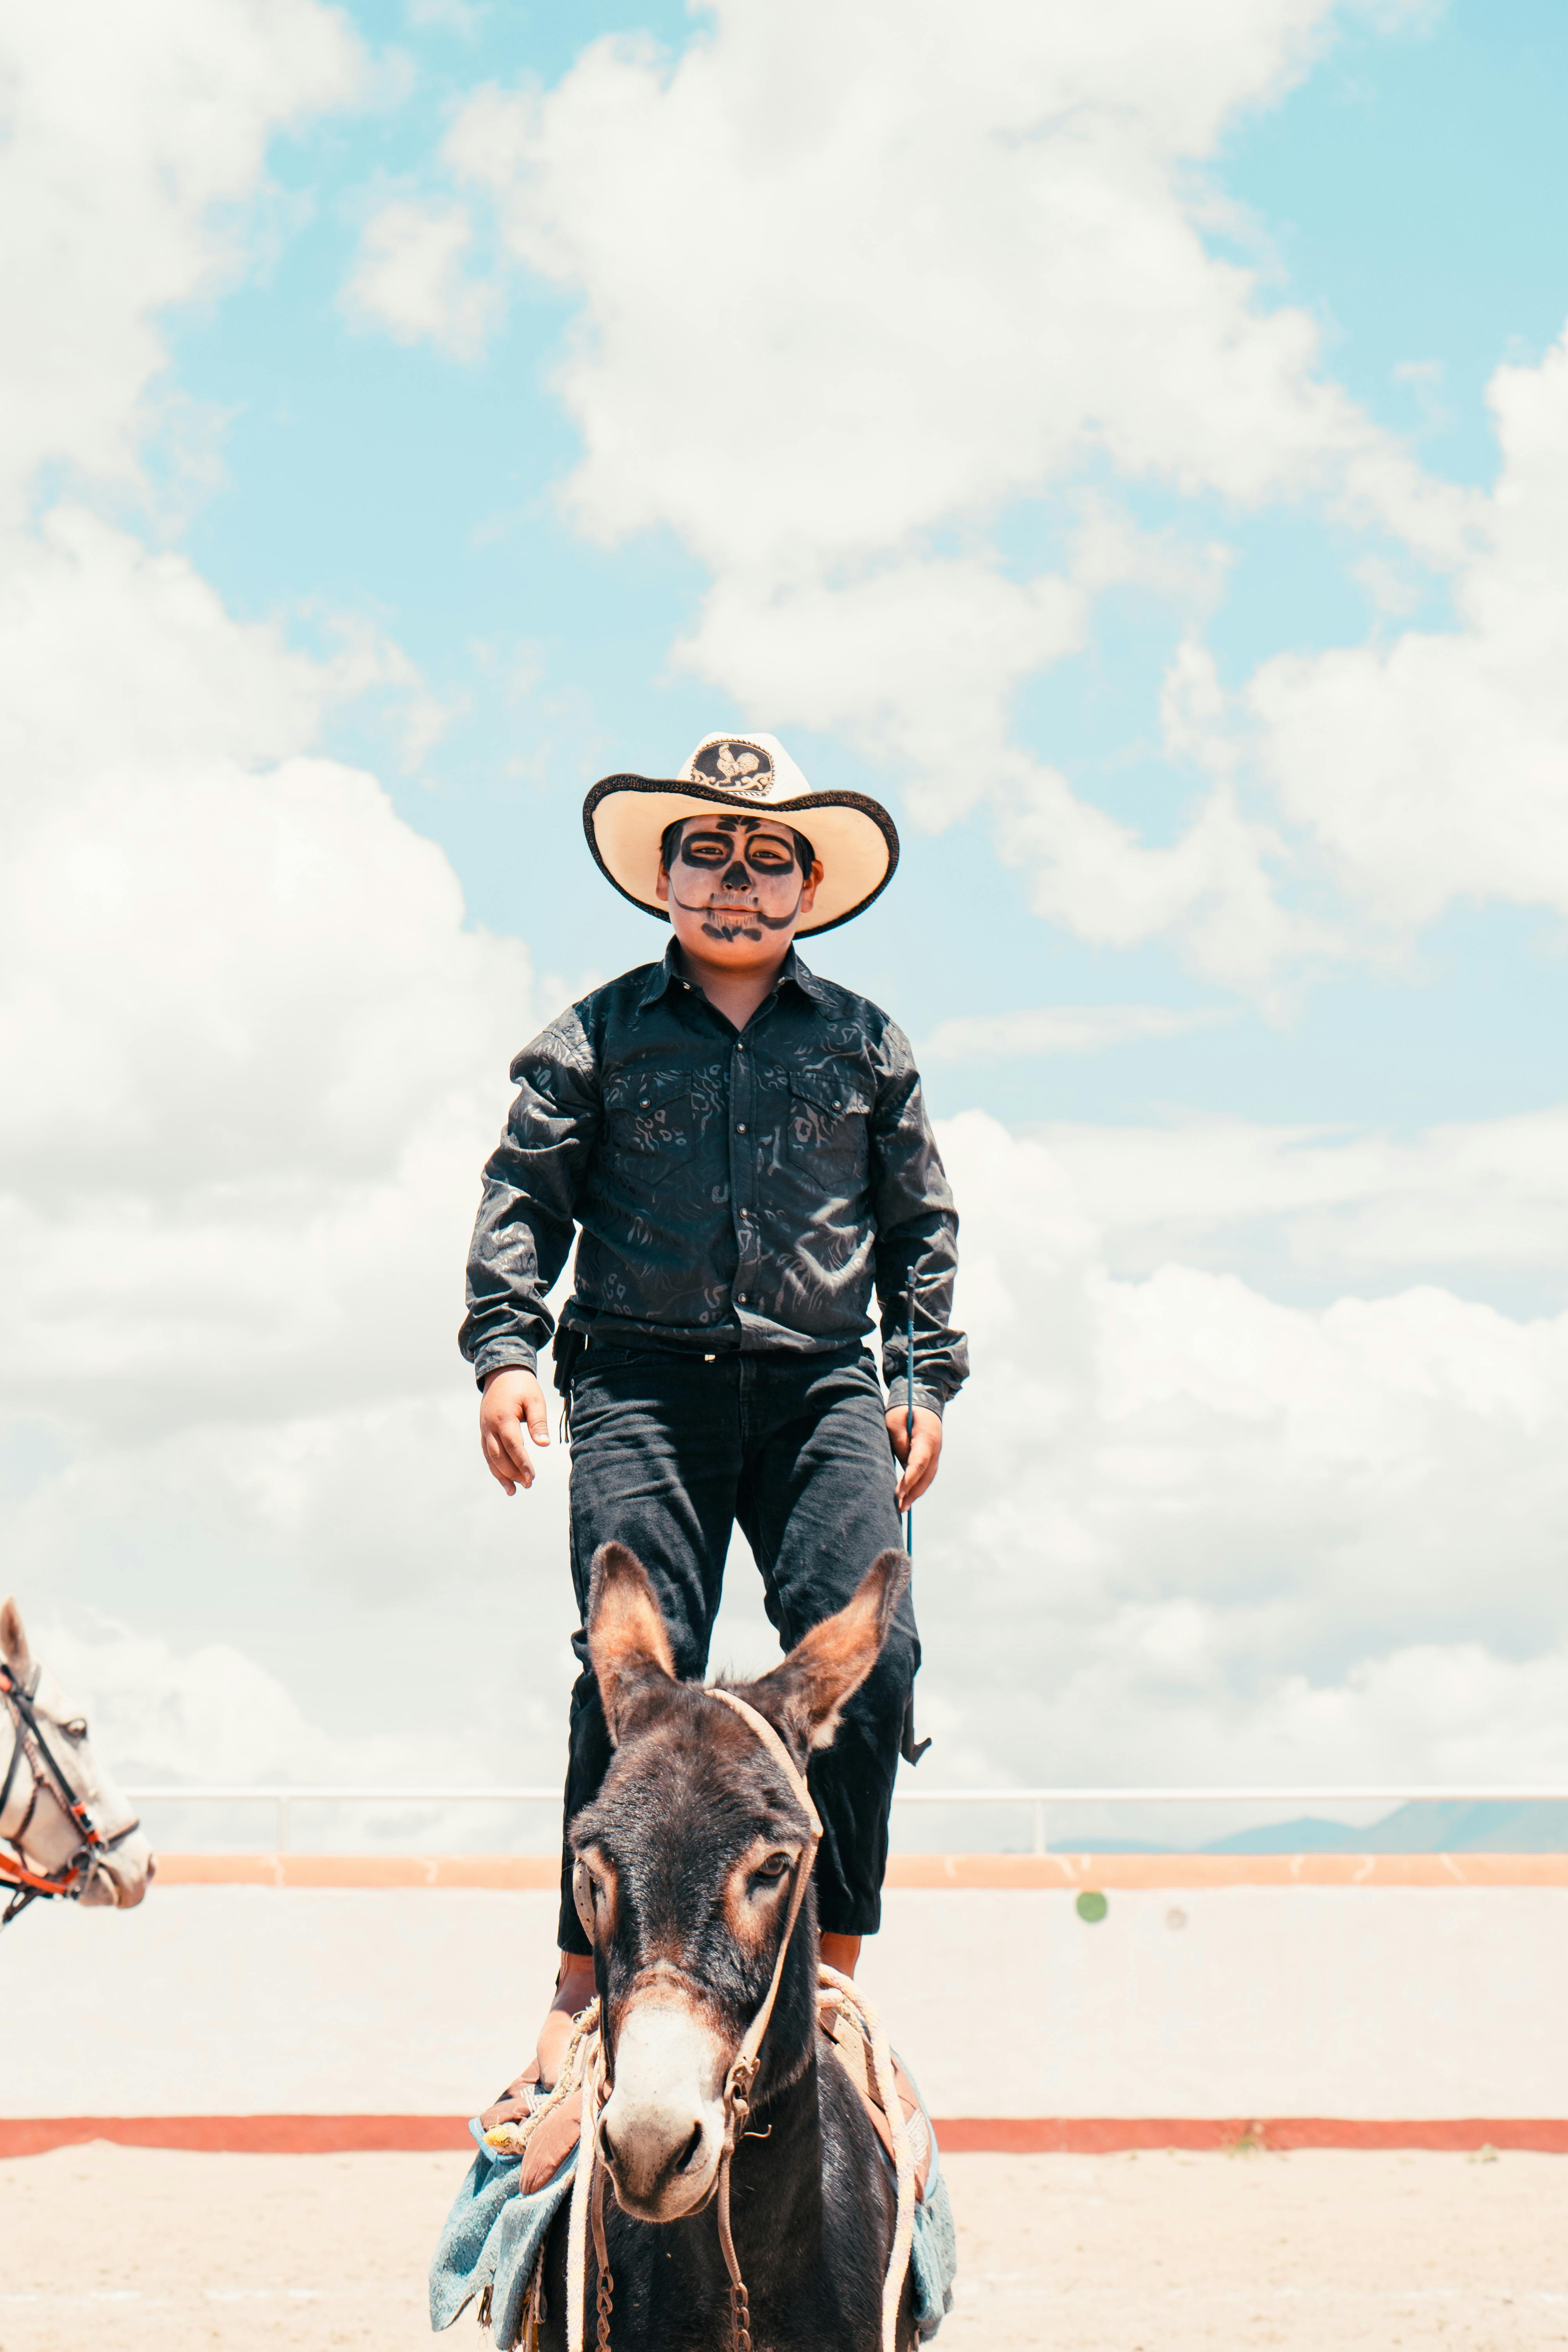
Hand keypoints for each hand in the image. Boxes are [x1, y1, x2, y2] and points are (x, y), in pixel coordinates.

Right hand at [480, 1367, 550, 1494]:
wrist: (501, 1372)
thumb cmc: (521, 1385)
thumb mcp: (534, 1400)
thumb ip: (538, 1423)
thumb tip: (544, 1444)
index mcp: (503, 1418)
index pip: (513, 1446)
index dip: (522, 1463)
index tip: (532, 1477)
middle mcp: (490, 1426)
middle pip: (499, 1456)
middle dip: (513, 1473)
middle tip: (528, 1484)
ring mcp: (484, 1429)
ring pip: (490, 1458)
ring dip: (502, 1475)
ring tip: (514, 1490)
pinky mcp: (484, 1431)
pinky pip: (487, 1453)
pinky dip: (495, 1468)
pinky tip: (504, 1479)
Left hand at [886, 1404, 941, 1512]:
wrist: (924, 1402)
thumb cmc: (905, 1410)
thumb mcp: (895, 1422)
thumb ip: (898, 1443)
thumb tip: (902, 1468)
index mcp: (926, 1438)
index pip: (918, 1463)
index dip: (909, 1480)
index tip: (898, 1494)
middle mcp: (935, 1449)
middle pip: (926, 1476)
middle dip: (913, 1493)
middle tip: (899, 1508)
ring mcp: (936, 1454)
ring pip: (928, 1478)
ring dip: (916, 1493)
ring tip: (902, 1507)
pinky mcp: (933, 1457)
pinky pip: (927, 1474)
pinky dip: (919, 1486)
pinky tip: (908, 1496)